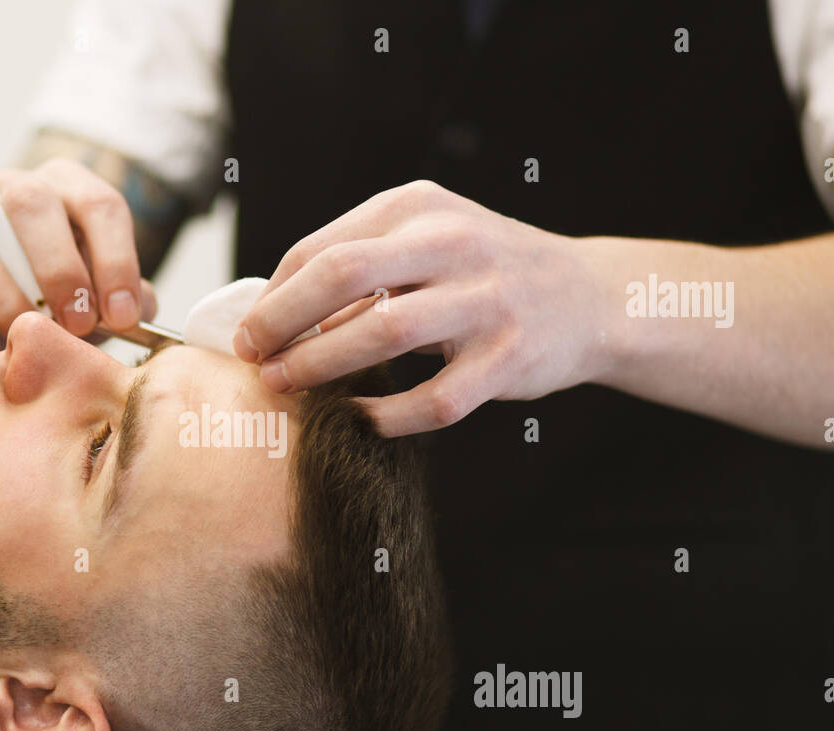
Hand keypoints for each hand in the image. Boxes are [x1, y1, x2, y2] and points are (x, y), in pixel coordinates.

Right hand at [0, 158, 157, 343]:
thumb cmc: (61, 309)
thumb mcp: (104, 302)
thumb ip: (129, 303)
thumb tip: (139, 310)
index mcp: (66, 189)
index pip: (98, 203)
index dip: (116, 261)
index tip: (123, 316)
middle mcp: (8, 190)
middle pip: (30, 202)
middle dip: (59, 271)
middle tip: (76, 324)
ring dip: (4, 298)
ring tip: (27, 335)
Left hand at [234, 180, 612, 435]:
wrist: (587, 298)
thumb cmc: (482, 273)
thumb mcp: (425, 242)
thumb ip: (360, 265)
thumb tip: (271, 313)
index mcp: (418, 207)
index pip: (322, 249)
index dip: (273, 297)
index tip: (246, 333)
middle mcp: (453, 243)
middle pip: (343, 275)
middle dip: (283, 321)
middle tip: (252, 359)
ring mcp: (485, 301)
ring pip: (382, 334)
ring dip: (320, 365)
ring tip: (285, 387)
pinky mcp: (508, 358)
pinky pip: (432, 400)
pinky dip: (385, 415)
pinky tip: (358, 419)